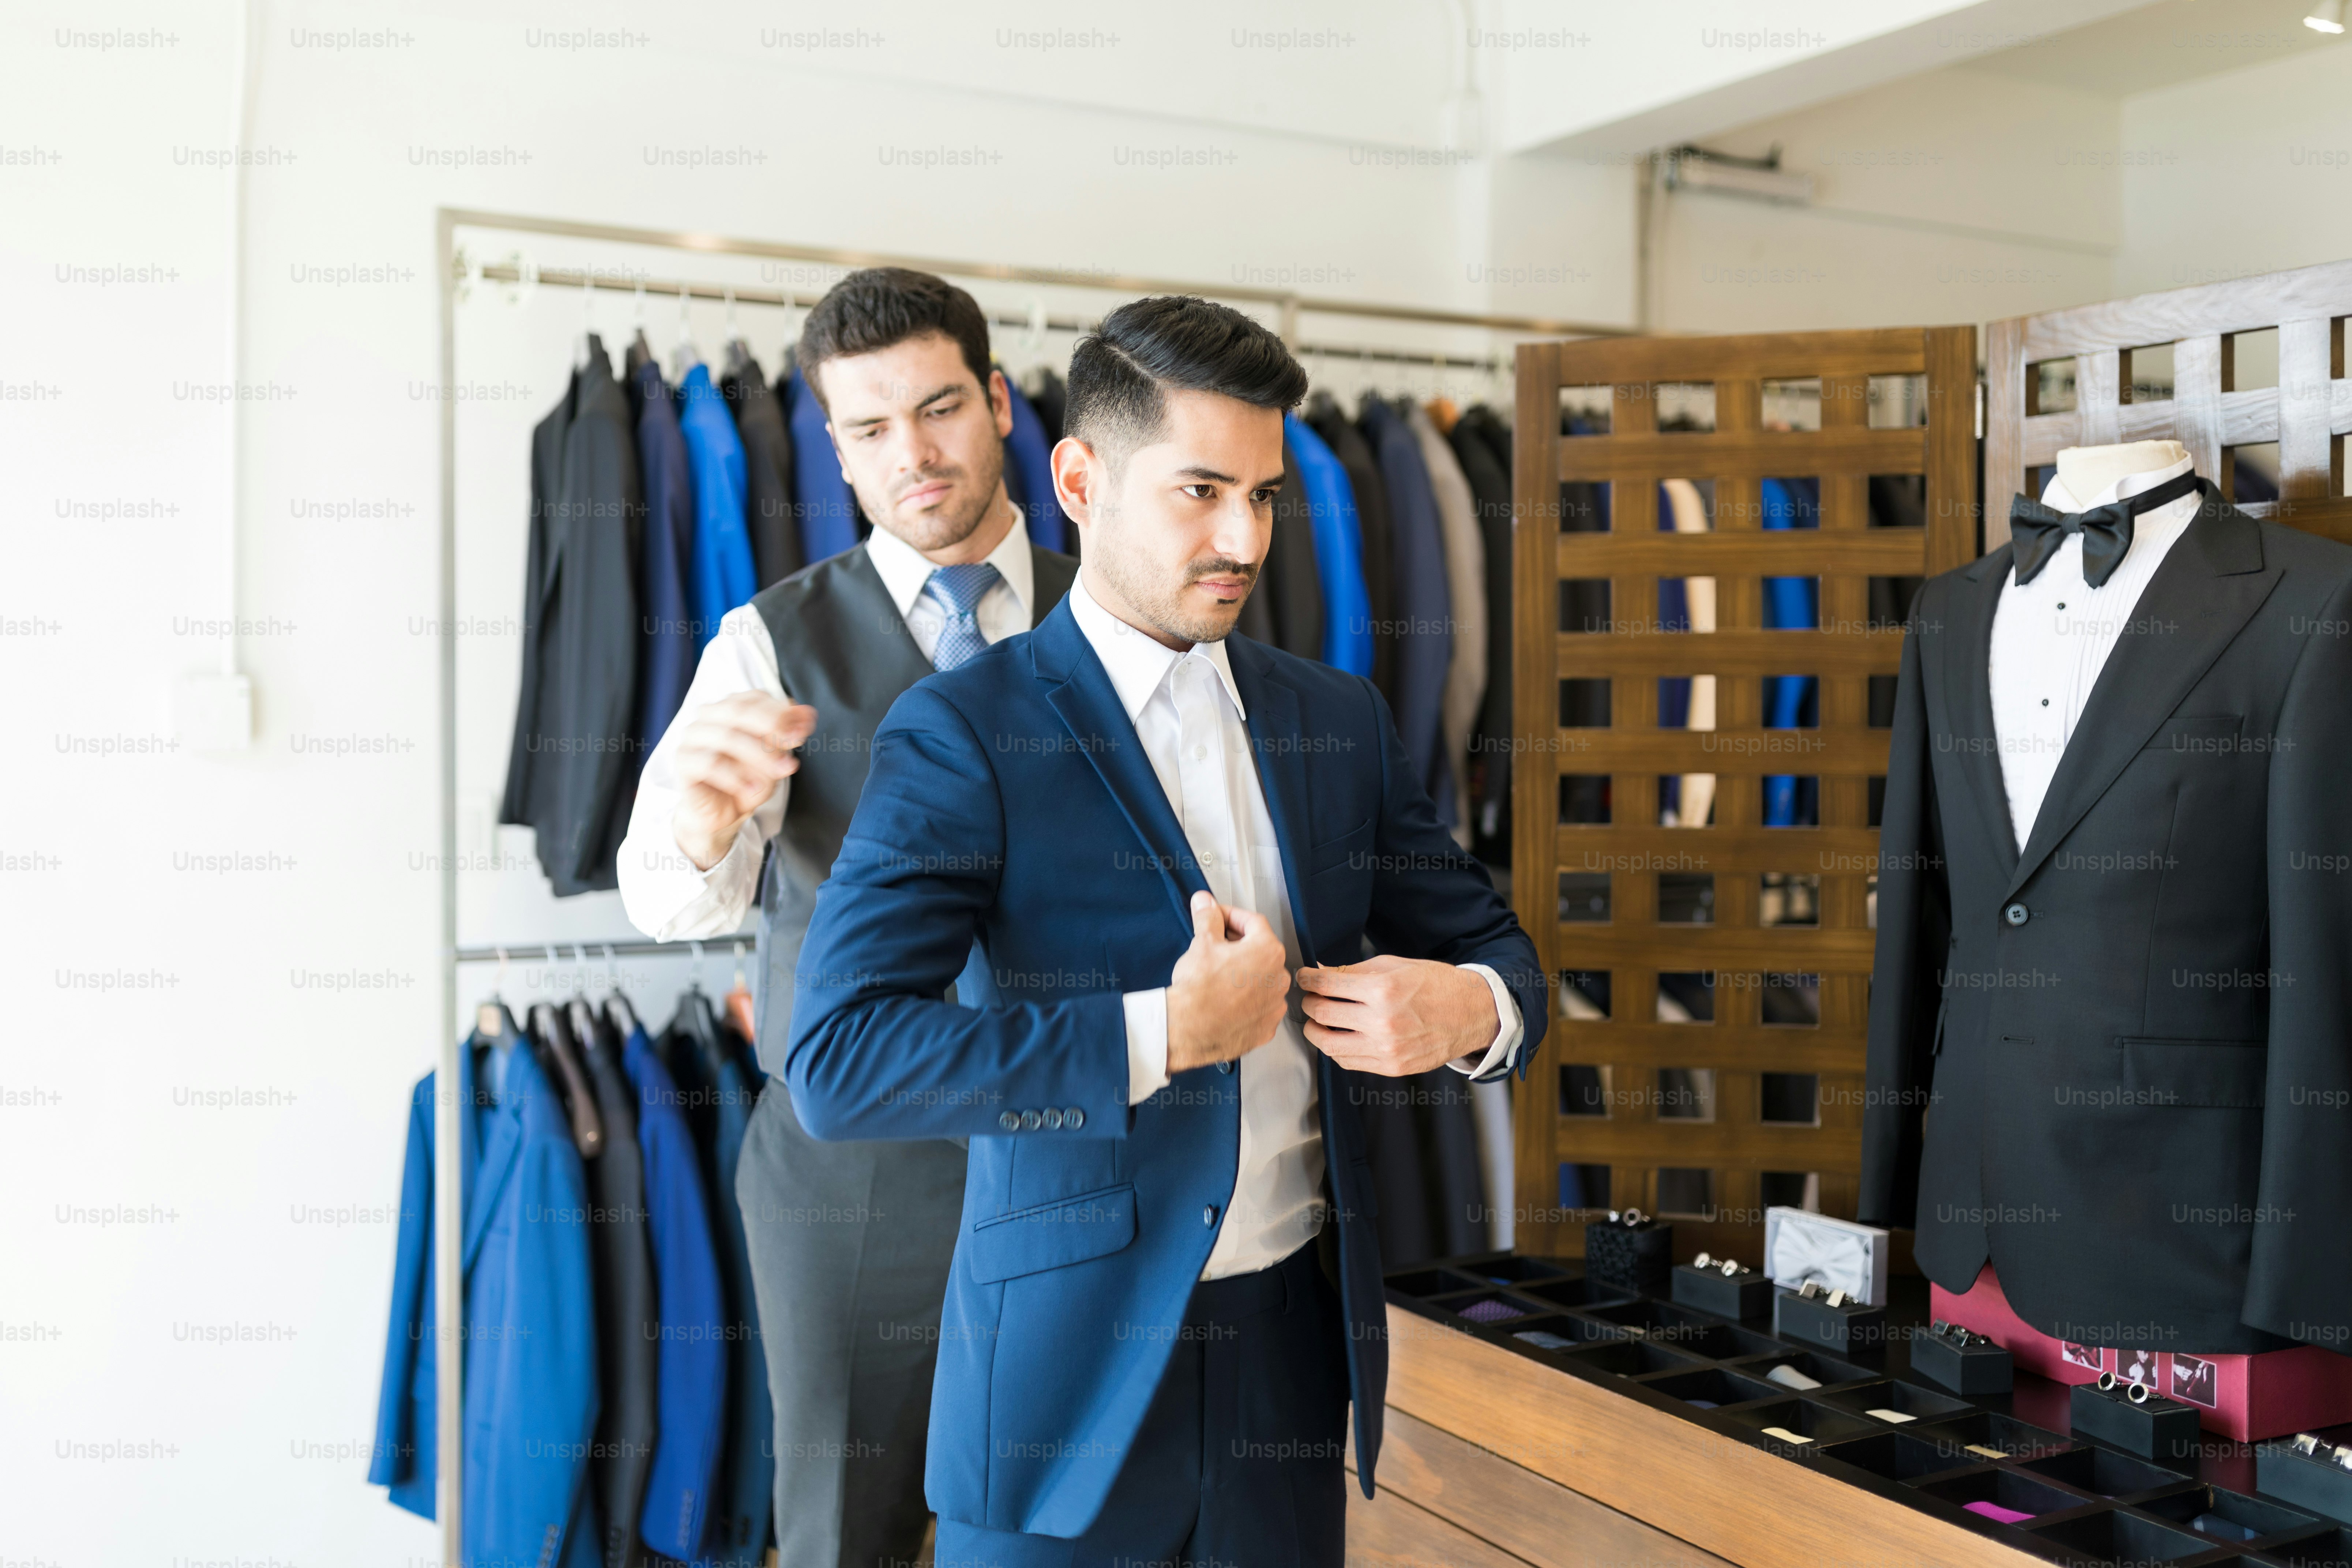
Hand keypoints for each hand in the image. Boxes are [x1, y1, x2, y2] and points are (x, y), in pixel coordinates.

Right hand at [669, 692, 817, 869]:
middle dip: (771, 726)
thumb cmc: (748, 778)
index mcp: (730, 706)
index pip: (755, 698)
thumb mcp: (774, 756)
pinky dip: (736, 777)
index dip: (782, 711)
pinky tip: (752, 789)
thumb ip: (786, 734)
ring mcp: (692, 737)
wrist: (723, 812)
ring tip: (780, 771)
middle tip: (794, 744)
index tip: (805, 727)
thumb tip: (806, 714)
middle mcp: (708, 716)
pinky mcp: (683, 762)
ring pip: (727, 737)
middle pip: (739, 711)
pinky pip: (710, 764)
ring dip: (759, 755)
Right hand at [1165, 892, 1290, 1073]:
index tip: (1216, 917)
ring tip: (1218, 976)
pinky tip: (1225, 1000)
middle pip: (1259, 951)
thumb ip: (1208, 918)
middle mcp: (1279, 978)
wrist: (1190, 1030)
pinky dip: (1245, 1001)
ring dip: (1243, 974)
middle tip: (1214, 946)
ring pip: (1260, 980)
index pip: (1253, 922)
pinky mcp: (1266, 1028)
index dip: (1231, 915)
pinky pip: (1258, 1006)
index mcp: (1268, 951)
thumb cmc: (1199, 988)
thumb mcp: (1202, 943)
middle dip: (1237, 945)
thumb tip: (1205, 902)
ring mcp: (1275, 1005)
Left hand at [1297, 955, 1496, 1076]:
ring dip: (1315, 1030)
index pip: (1326, 985)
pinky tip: (1338, 1035)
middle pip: (1321, 1013)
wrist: (1472, 1014)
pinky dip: (1335, 1048)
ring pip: (1329, 1044)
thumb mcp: (1395, 966)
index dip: (1308, 979)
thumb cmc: (1436, 985)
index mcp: (1383, 990)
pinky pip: (1348, 1061)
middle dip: (1309, 1002)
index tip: (1304, 977)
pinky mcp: (1391, 1067)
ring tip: (1317, 1020)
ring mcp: (1386, 1049)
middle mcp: (1382, 1022)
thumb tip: (1321, 972)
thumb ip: (1355, 971)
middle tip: (1310, 996)